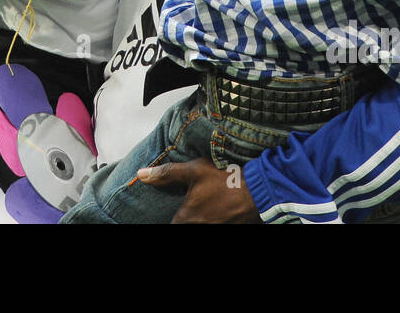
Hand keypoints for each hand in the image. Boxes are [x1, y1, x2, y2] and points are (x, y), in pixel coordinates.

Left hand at [137, 158, 262, 223]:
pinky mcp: (229, 228)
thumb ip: (167, 173)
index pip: (170, 226)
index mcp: (187, 218)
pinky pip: (215, 224)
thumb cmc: (225, 179)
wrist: (258, 190)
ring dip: (198, 218)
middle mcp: (200, 227)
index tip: (174, 211)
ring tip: (201, 207)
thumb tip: (140, 175)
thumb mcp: (194, 170)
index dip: (170, 219)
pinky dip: (211, 219)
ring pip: (200, 225)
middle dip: (183, 218)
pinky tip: (214, 209)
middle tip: (187, 206)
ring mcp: (216, 228)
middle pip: (183, 225)